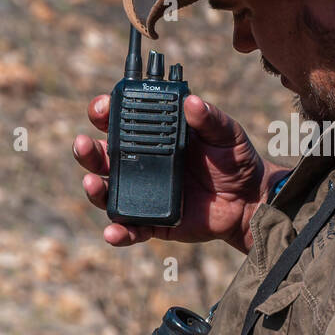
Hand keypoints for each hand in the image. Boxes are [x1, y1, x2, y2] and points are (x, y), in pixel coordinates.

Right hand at [73, 93, 288, 253]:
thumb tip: (192, 102)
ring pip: (108, 191)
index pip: (120, 120)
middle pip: (103, 155)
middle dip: (87, 150)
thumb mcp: (227, 134)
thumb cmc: (236, 161)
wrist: (250, 201)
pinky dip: (118, 232)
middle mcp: (142, 163)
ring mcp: (144, 193)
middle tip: (84, 144)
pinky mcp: (152, 222)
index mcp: (154, 137)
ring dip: (93, 188)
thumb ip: (210, 119)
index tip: (102, 107)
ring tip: (92, 184)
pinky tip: (113, 232)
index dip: (105, 112)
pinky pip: (129, 228)